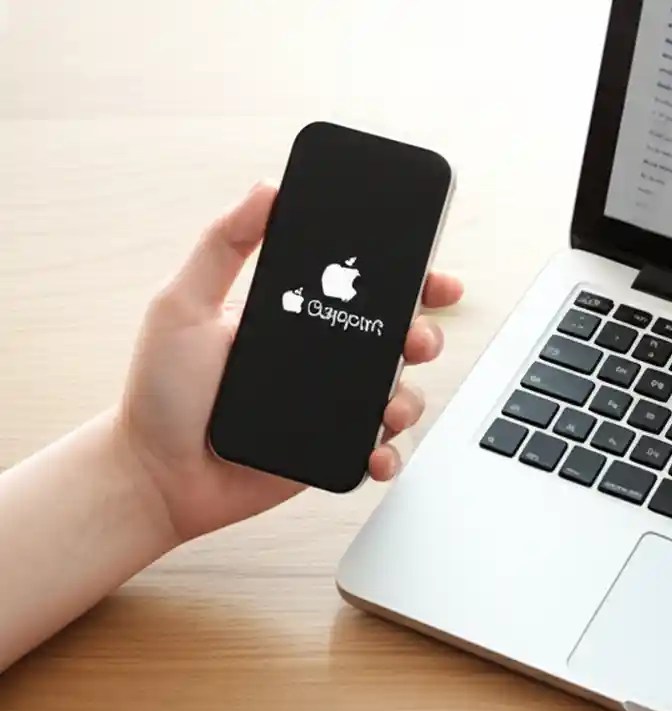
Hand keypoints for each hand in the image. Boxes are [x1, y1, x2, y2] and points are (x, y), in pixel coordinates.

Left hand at [115, 184, 463, 542]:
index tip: (432, 273)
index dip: (408, 279)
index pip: (364, 290)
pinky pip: (380, 450)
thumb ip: (222, 244)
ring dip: (411, 395)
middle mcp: (323, 361)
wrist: (154, 476)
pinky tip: (375, 450)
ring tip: (390, 404)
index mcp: (298, 318)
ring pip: (400, 393)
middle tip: (415, 338)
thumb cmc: (160, 393)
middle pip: (397, 339)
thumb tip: (268, 188)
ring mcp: (331, 408)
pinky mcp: (332, 454)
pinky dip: (390, 452)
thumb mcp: (183, 304)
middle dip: (424, 334)